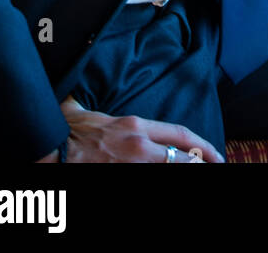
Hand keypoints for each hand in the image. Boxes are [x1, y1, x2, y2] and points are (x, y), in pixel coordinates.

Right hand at [35, 97, 224, 163]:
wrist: (53, 150)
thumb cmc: (68, 131)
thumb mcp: (86, 110)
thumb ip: (94, 105)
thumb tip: (81, 88)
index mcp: (135, 126)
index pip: (178, 133)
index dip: (201, 144)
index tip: (214, 153)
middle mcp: (139, 146)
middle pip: (180, 156)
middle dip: (200, 162)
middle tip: (214, 166)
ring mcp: (132, 165)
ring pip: (169, 169)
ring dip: (184, 170)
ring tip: (197, 170)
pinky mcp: (122, 176)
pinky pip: (150, 178)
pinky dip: (164, 177)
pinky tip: (172, 179)